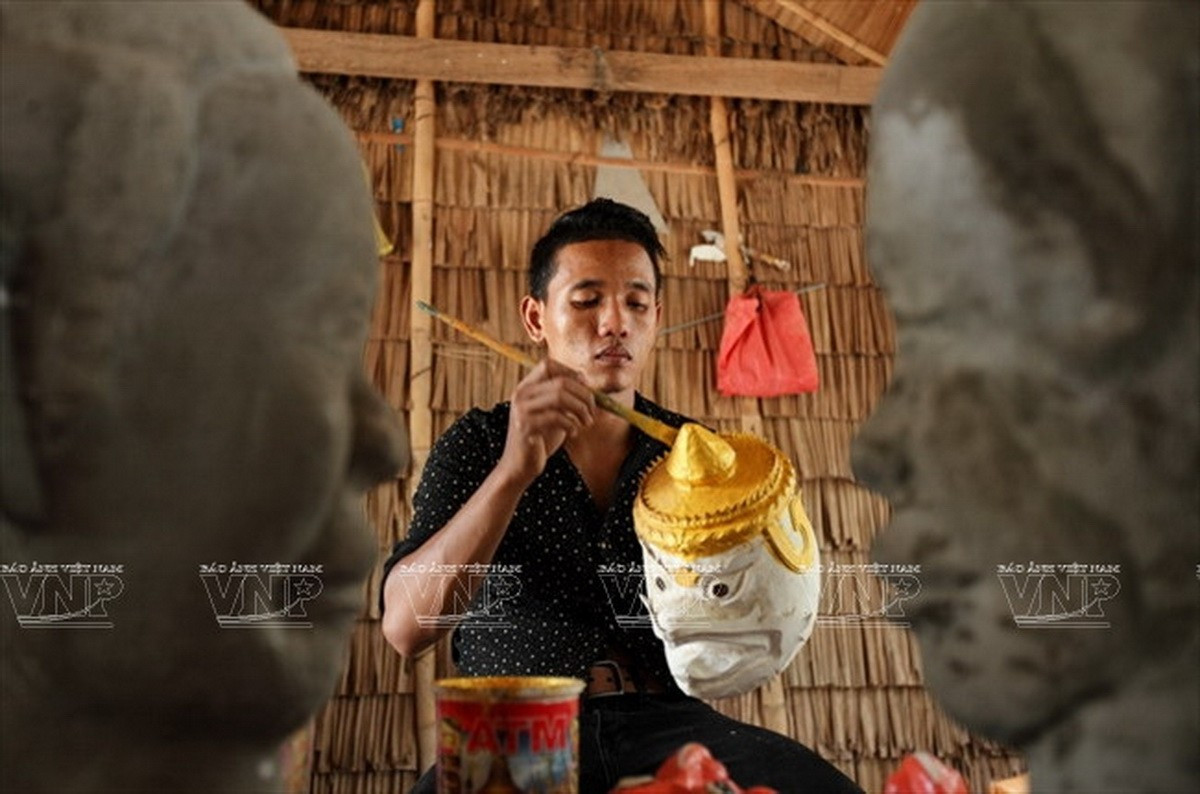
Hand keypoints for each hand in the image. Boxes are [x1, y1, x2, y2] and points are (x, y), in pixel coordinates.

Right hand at [497, 359, 594, 486]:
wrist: (520, 466)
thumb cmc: (541, 439)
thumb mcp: (554, 413)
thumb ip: (565, 399)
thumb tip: (589, 386)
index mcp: (526, 387)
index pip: (548, 364)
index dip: (570, 372)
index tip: (585, 388)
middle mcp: (521, 394)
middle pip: (560, 381)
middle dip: (584, 395)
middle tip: (592, 410)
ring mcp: (521, 410)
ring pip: (560, 396)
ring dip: (580, 409)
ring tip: (587, 422)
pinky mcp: (525, 427)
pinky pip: (556, 417)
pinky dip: (571, 424)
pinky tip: (573, 432)